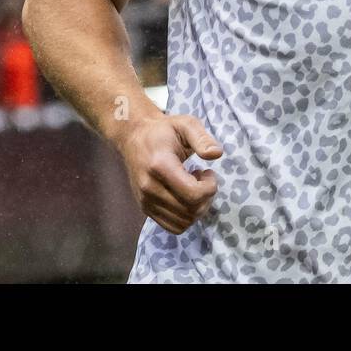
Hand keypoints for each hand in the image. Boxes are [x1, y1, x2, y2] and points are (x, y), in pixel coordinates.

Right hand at [114, 114, 223, 233]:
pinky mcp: (145, 209)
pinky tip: (184, 197)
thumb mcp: (186, 124)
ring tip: (193, 187)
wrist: (134, 138)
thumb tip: (216, 154)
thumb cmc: (164, 130)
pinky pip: (173, 227)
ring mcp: (146, 201)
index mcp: (160, 166)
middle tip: (203, 178)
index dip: (210, 187)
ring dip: (197, 208)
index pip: (193, 194)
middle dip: (206, 197)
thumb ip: (202, 138)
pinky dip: (186, 217)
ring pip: (184, 222)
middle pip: (190, 211)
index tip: (208, 171)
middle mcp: (150, 188)